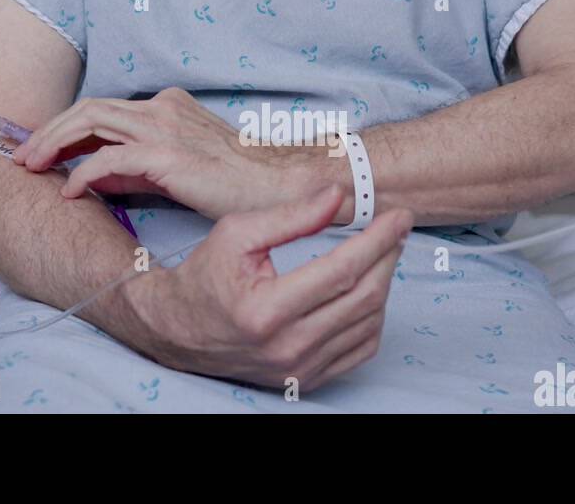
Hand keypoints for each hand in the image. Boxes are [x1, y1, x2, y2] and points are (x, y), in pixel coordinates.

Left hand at [12, 88, 347, 219]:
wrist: (278, 184)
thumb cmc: (235, 181)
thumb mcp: (179, 166)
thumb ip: (137, 167)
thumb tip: (95, 177)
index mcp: (166, 107)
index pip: (103, 109)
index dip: (66, 128)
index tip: (42, 149)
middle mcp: (161, 110)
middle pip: (88, 109)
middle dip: (48, 131)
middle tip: (22, 155)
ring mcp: (164, 129)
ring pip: (90, 123)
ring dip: (54, 144)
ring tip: (32, 167)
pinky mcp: (167, 156)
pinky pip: (110, 159)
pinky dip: (83, 173)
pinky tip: (69, 190)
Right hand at [124, 185, 411, 391]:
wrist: (177, 330)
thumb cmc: (205, 276)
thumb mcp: (237, 234)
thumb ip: (290, 216)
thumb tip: (339, 196)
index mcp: (267, 310)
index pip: (342, 270)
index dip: (377, 239)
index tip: (398, 215)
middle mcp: (287, 347)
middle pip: (364, 297)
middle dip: (389, 256)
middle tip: (397, 228)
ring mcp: (299, 369)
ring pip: (369, 323)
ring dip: (384, 283)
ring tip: (381, 253)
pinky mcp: (307, 379)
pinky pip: (360, 349)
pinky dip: (373, 316)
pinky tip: (368, 288)